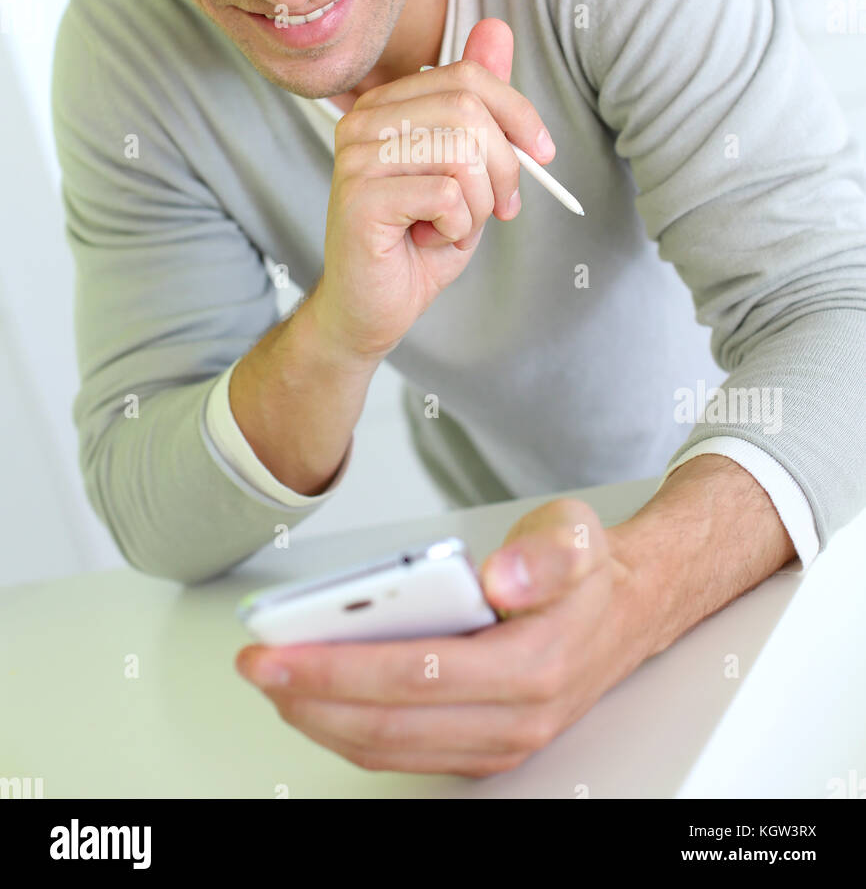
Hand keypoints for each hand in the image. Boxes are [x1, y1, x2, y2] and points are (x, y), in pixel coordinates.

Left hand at [234, 499, 653, 778]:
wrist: (627, 609)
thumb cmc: (586, 569)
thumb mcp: (574, 534)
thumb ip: (543, 555)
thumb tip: (501, 580)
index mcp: (532, 666)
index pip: (415, 676)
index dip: (336, 667)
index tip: (278, 650)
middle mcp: (516, 718)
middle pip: (390, 725)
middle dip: (310, 698)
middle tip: (256, 666)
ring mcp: (501, 743)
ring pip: (391, 748)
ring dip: (321, 720)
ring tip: (274, 682)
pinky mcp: (486, 749)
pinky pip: (405, 753)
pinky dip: (350, 731)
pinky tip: (317, 700)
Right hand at [310, 17, 556, 360]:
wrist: (372, 307)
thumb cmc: (420, 239)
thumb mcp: (467, 168)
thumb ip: (480, 103)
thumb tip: (498, 28)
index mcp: (387, 105)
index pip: (466, 76)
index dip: (517, 112)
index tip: (541, 155)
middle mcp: (363, 121)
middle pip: (467, 112)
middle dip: (505, 167)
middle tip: (502, 208)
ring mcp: (356, 157)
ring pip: (460, 153)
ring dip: (480, 202)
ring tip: (458, 225)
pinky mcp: (359, 198)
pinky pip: (445, 195)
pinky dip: (459, 226)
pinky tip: (433, 238)